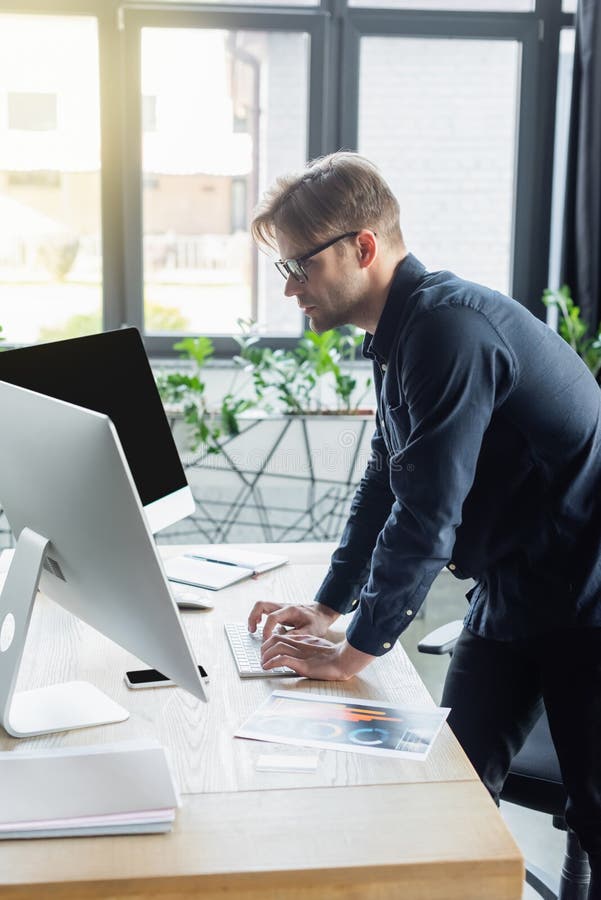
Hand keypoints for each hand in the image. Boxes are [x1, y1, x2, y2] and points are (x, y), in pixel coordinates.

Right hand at [247, 601, 338, 640]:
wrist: (322, 612)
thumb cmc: (317, 622)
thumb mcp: (310, 631)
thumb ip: (296, 636)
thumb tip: (281, 642)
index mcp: (290, 610)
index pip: (272, 618)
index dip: (267, 630)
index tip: (267, 641)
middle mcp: (283, 606)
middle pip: (261, 605)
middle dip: (253, 617)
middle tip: (252, 630)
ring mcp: (280, 608)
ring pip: (261, 606)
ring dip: (254, 616)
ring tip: (252, 629)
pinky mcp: (280, 611)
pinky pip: (265, 611)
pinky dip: (259, 617)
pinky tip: (260, 626)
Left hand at [260, 635, 374, 680]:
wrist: (345, 660)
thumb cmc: (334, 656)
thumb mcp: (317, 647)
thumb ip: (305, 646)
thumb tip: (293, 651)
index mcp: (303, 640)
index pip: (280, 636)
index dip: (269, 642)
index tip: (265, 651)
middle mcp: (299, 645)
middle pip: (275, 639)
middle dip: (264, 648)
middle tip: (261, 658)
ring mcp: (301, 654)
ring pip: (276, 647)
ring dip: (265, 655)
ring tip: (262, 663)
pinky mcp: (303, 664)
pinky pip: (283, 659)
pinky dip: (272, 663)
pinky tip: (267, 667)